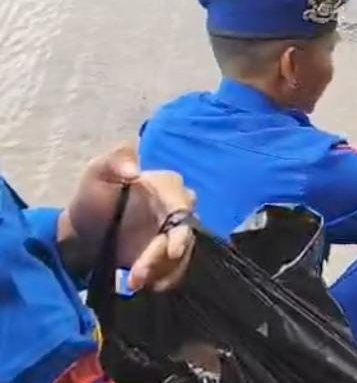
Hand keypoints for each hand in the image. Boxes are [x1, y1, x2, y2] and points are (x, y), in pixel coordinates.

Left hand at [66, 144, 195, 291]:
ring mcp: (174, 236)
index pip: (184, 204)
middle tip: (139, 274)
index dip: (182, 226)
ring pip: (182, 255)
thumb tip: (135, 171)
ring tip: (133, 282)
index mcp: (167, 187)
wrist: (81, 235)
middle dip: (165, 256)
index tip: (172, 249)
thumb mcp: (98, 173)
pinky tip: (144, 286)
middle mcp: (177, 211)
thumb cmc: (93, 199)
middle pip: (184, 234)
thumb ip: (116, 161)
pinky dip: (164, 279)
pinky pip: (176, 269)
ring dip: (161, 271)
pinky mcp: (168, 258)